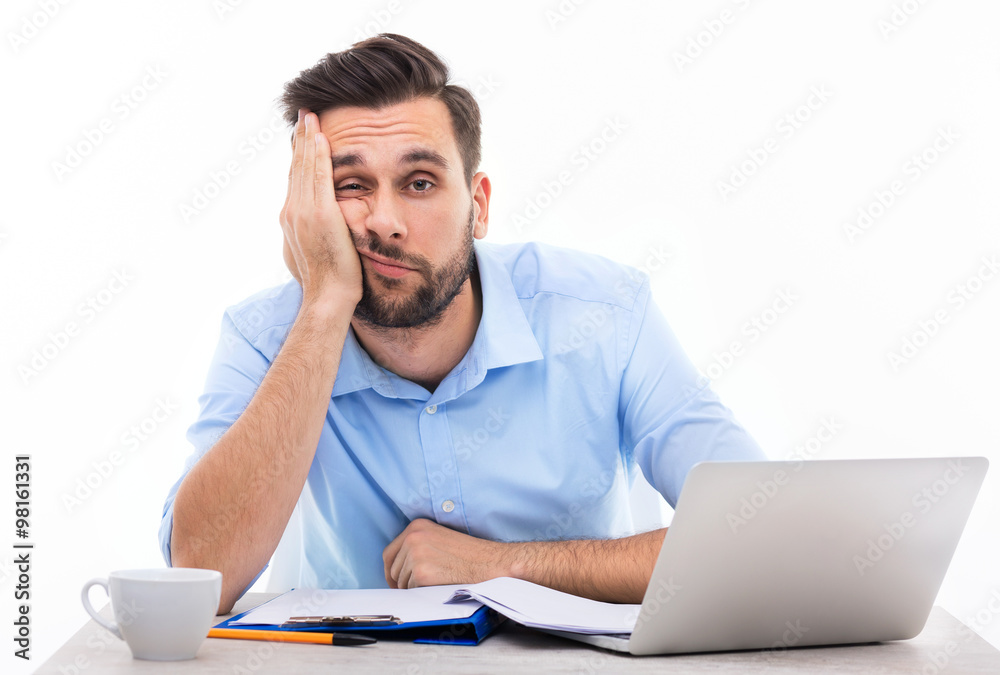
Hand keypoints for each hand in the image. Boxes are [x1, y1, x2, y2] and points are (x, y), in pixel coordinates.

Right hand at [279, 109, 362, 305]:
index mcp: (290, 218)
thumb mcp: (311, 252)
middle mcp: (291, 211)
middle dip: (301, 139)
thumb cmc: (327, 281)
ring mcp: (302, 212)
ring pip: (305, 167)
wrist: (328, 296)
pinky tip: (322, 137)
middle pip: (296, 167)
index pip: (295, 178)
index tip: (303, 136)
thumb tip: (310, 228)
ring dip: (308, 139)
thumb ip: (309, 233)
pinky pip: (319, 176)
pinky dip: (319, 155)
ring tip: (311, 117)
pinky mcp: (319, 214)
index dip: (299, 155)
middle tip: (305, 115)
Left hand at [383, 519, 510, 588]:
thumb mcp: (438, 537)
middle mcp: (413, 537)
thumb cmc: (468, 553)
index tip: (394, 580)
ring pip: (401, 582)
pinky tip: (437, 586)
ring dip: (413, 587)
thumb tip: (399, 565)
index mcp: (416, 526)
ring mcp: (416, 555)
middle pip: (393, 569)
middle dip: (401, 581)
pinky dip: (422, 592)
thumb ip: (417, 544)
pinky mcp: (421, 573)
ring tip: (434, 582)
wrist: (488, 562)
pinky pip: (412, 590)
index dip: (390, 569)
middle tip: (414, 587)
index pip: (389, 552)